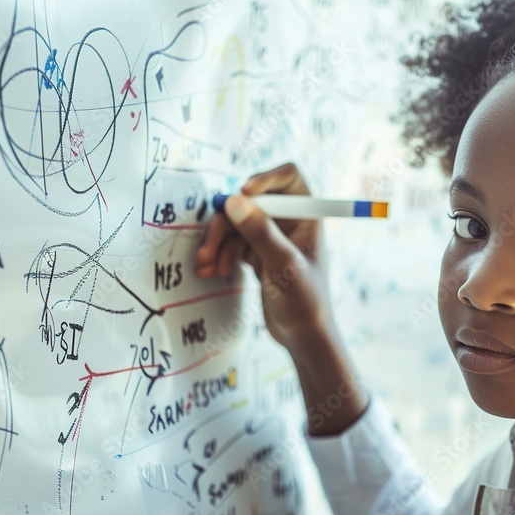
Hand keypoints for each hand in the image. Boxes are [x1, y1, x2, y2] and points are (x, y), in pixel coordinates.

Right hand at [194, 163, 333, 351]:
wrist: (303, 337)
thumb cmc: (305, 303)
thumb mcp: (283, 266)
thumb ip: (260, 233)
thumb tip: (235, 200)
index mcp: (308, 216)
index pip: (288, 177)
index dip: (264, 179)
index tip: (243, 193)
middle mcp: (290, 221)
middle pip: (251, 201)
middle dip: (227, 223)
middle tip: (210, 248)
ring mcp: (272, 237)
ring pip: (237, 223)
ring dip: (218, 243)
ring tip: (207, 267)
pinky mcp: (258, 253)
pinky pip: (233, 243)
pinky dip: (220, 254)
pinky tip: (212, 272)